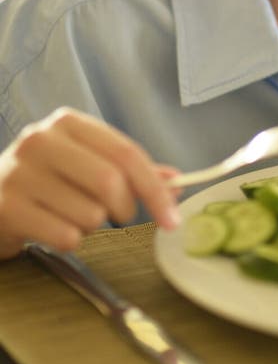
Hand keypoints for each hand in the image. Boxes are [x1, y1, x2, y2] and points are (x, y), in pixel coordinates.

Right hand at [0, 107, 181, 259]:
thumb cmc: (44, 181)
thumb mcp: (85, 164)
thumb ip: (129, 171)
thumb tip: (175, 183)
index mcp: (68, 123)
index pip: (126, 153)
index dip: (156, 189)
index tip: (172, 218)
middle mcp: (41, 140)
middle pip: (111, 182)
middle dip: (124, 208)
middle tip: (115, 215)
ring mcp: (20, 173)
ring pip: (90, 213)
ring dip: (91, 225)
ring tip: (68, 215)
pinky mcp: (7, 207)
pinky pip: (65, 236)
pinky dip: (68, 240)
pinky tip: (50, 228)